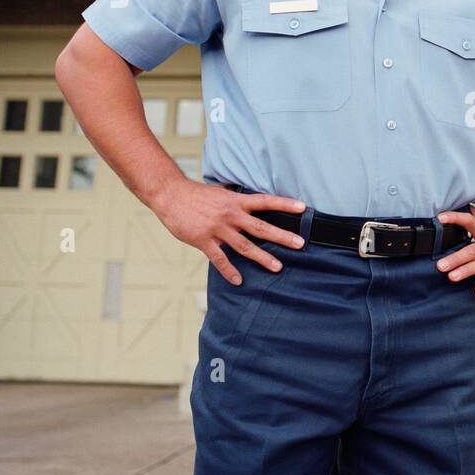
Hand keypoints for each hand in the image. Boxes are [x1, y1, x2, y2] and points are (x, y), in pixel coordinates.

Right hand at [152, 179, 306, 285]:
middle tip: (300, 244)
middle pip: (260, 227)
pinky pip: (219, 259)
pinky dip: (229, 271)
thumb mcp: (222, 193)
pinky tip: (239, 280)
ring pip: (244, 246)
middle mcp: (230, 215)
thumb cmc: (198, 195)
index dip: (284, 204)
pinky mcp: (203, 240)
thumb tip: (254, 206)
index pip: (265, 201)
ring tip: (278, 267)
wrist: (170, 195)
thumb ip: (238, 202)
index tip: (303, 208)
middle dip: (282, 236)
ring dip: (262, 257)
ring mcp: (217, 229)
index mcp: (236, 201)